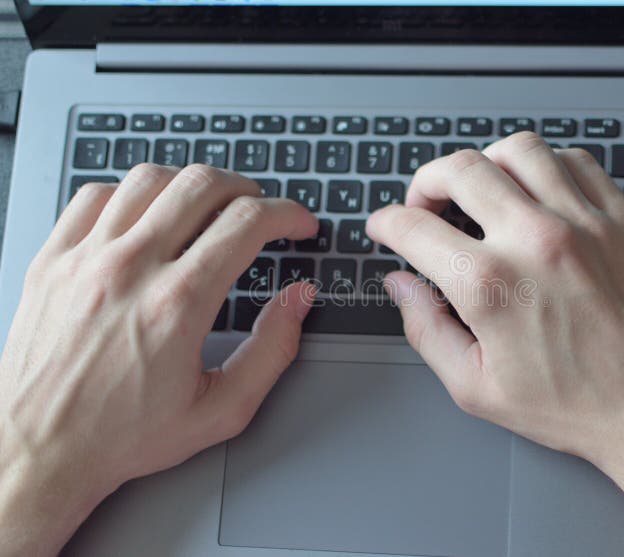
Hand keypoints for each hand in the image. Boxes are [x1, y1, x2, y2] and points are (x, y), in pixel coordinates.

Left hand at [0, 164, 317, 556]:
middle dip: (248, 189)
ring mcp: (85, 258)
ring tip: (209, 205)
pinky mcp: (52, 259)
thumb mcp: (220, 411)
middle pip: (202, 184)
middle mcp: (130, 269)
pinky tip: (147, 215)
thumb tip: (298, 298)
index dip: (287, 214)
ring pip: (150, 178)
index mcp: (177, 305)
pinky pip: (96, 194)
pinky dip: (132, 193)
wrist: (36, 450)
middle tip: (260, 210)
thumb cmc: (122, 436)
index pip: (247, 223)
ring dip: (192, 184)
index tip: (297, 223)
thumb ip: (272, 351)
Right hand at [367, 132, 623, 555]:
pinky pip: (574, 160)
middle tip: (423, 203)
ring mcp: (584, 221)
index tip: (385, 226)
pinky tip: (536, 190)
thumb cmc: (578, 406)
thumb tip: (401, 287)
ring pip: (516, 150)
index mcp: (490, 285)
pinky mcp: (622, 217)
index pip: (414, 227)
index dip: (386, 223)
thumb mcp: (477, 388)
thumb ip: (426, 330)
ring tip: (478, 189)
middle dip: (425, 181)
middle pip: (459, 169)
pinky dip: (543, 165)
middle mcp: (535, 239)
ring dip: (484, 163)